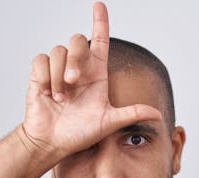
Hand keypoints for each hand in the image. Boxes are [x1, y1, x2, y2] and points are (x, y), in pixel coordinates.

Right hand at [18, 1, 163, 161]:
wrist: (52, 143)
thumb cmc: (79, 134)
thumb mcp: (108, 123)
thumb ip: (131, 114)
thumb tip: (158, 114)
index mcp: (96, 74)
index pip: (101, 41)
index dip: (100, 22)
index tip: (99, 5)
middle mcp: (78, 69)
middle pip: (78, 40)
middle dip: (76, 57)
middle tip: (73, 81)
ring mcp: (58, 71)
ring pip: (59, 51)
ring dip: (59, 75)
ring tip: (60, 98)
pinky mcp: (40, 75)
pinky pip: (42, 60)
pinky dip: (46, 77)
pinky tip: (48, 93)